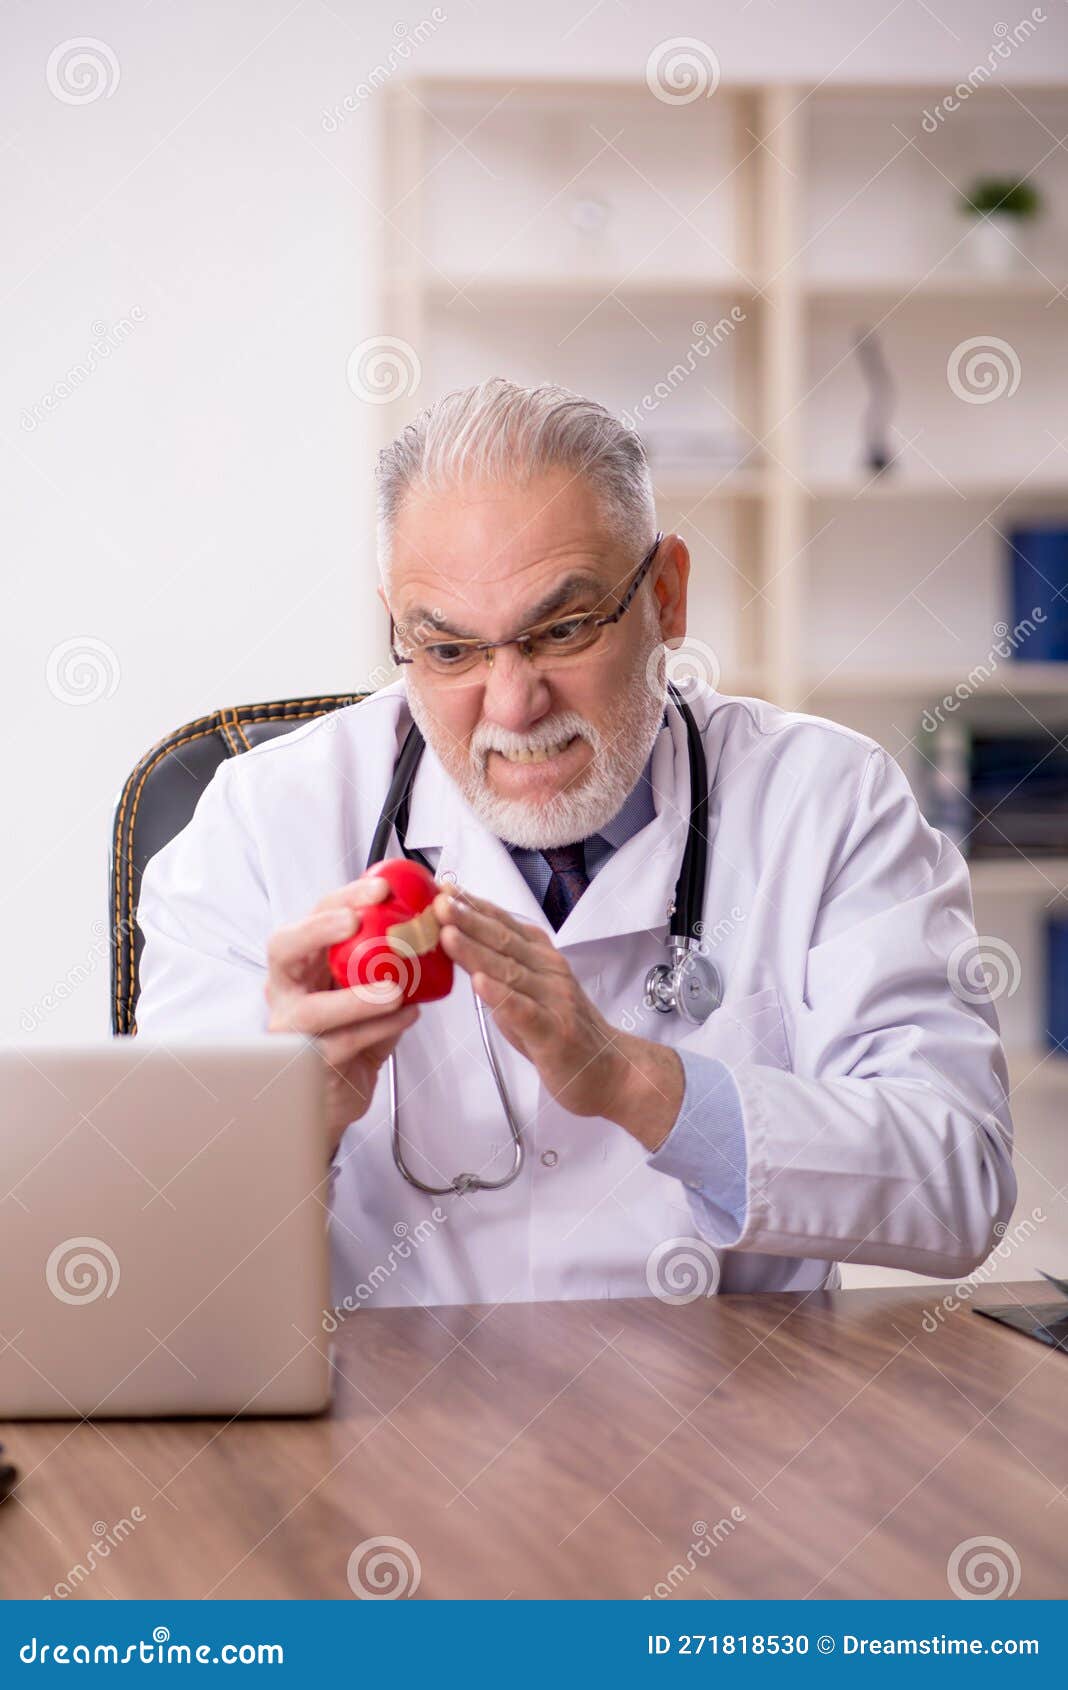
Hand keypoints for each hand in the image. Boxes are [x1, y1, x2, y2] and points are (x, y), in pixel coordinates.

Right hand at [266, 877, 420, 1155]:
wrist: (332, 1096)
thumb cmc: (346, 1037)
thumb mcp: (364, 991)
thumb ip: (387, 964)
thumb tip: (430, 928)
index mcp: (301, 964)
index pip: (312, 918)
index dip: (342, 899)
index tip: (380, 888)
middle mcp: (287, 992)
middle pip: (284, 949)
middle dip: (320, 929)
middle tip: (356, 920)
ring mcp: (290, 1031)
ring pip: (313, 1008)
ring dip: (357, 996)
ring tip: (394, 989)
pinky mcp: (307, 1066)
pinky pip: (341, 1044)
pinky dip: (377, 1029)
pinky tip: (406, 1015)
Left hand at [433, 889, 683, 1150]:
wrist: (611, 1070)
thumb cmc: (563, 1030)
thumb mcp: (530, 992)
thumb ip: (500, 969)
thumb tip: (458, 943)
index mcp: (541, 957)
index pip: (504, 924)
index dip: (474, 906)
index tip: (443, 887)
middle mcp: (549, 971)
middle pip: (503, 941)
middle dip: (468, 919)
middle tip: (438, 901)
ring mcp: (553, 1000)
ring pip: (509, 971)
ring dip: (476, 951)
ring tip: (447, 933)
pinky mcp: (553, 1032)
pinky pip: (524, 1010)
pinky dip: (501, 995)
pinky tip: (479, 983)